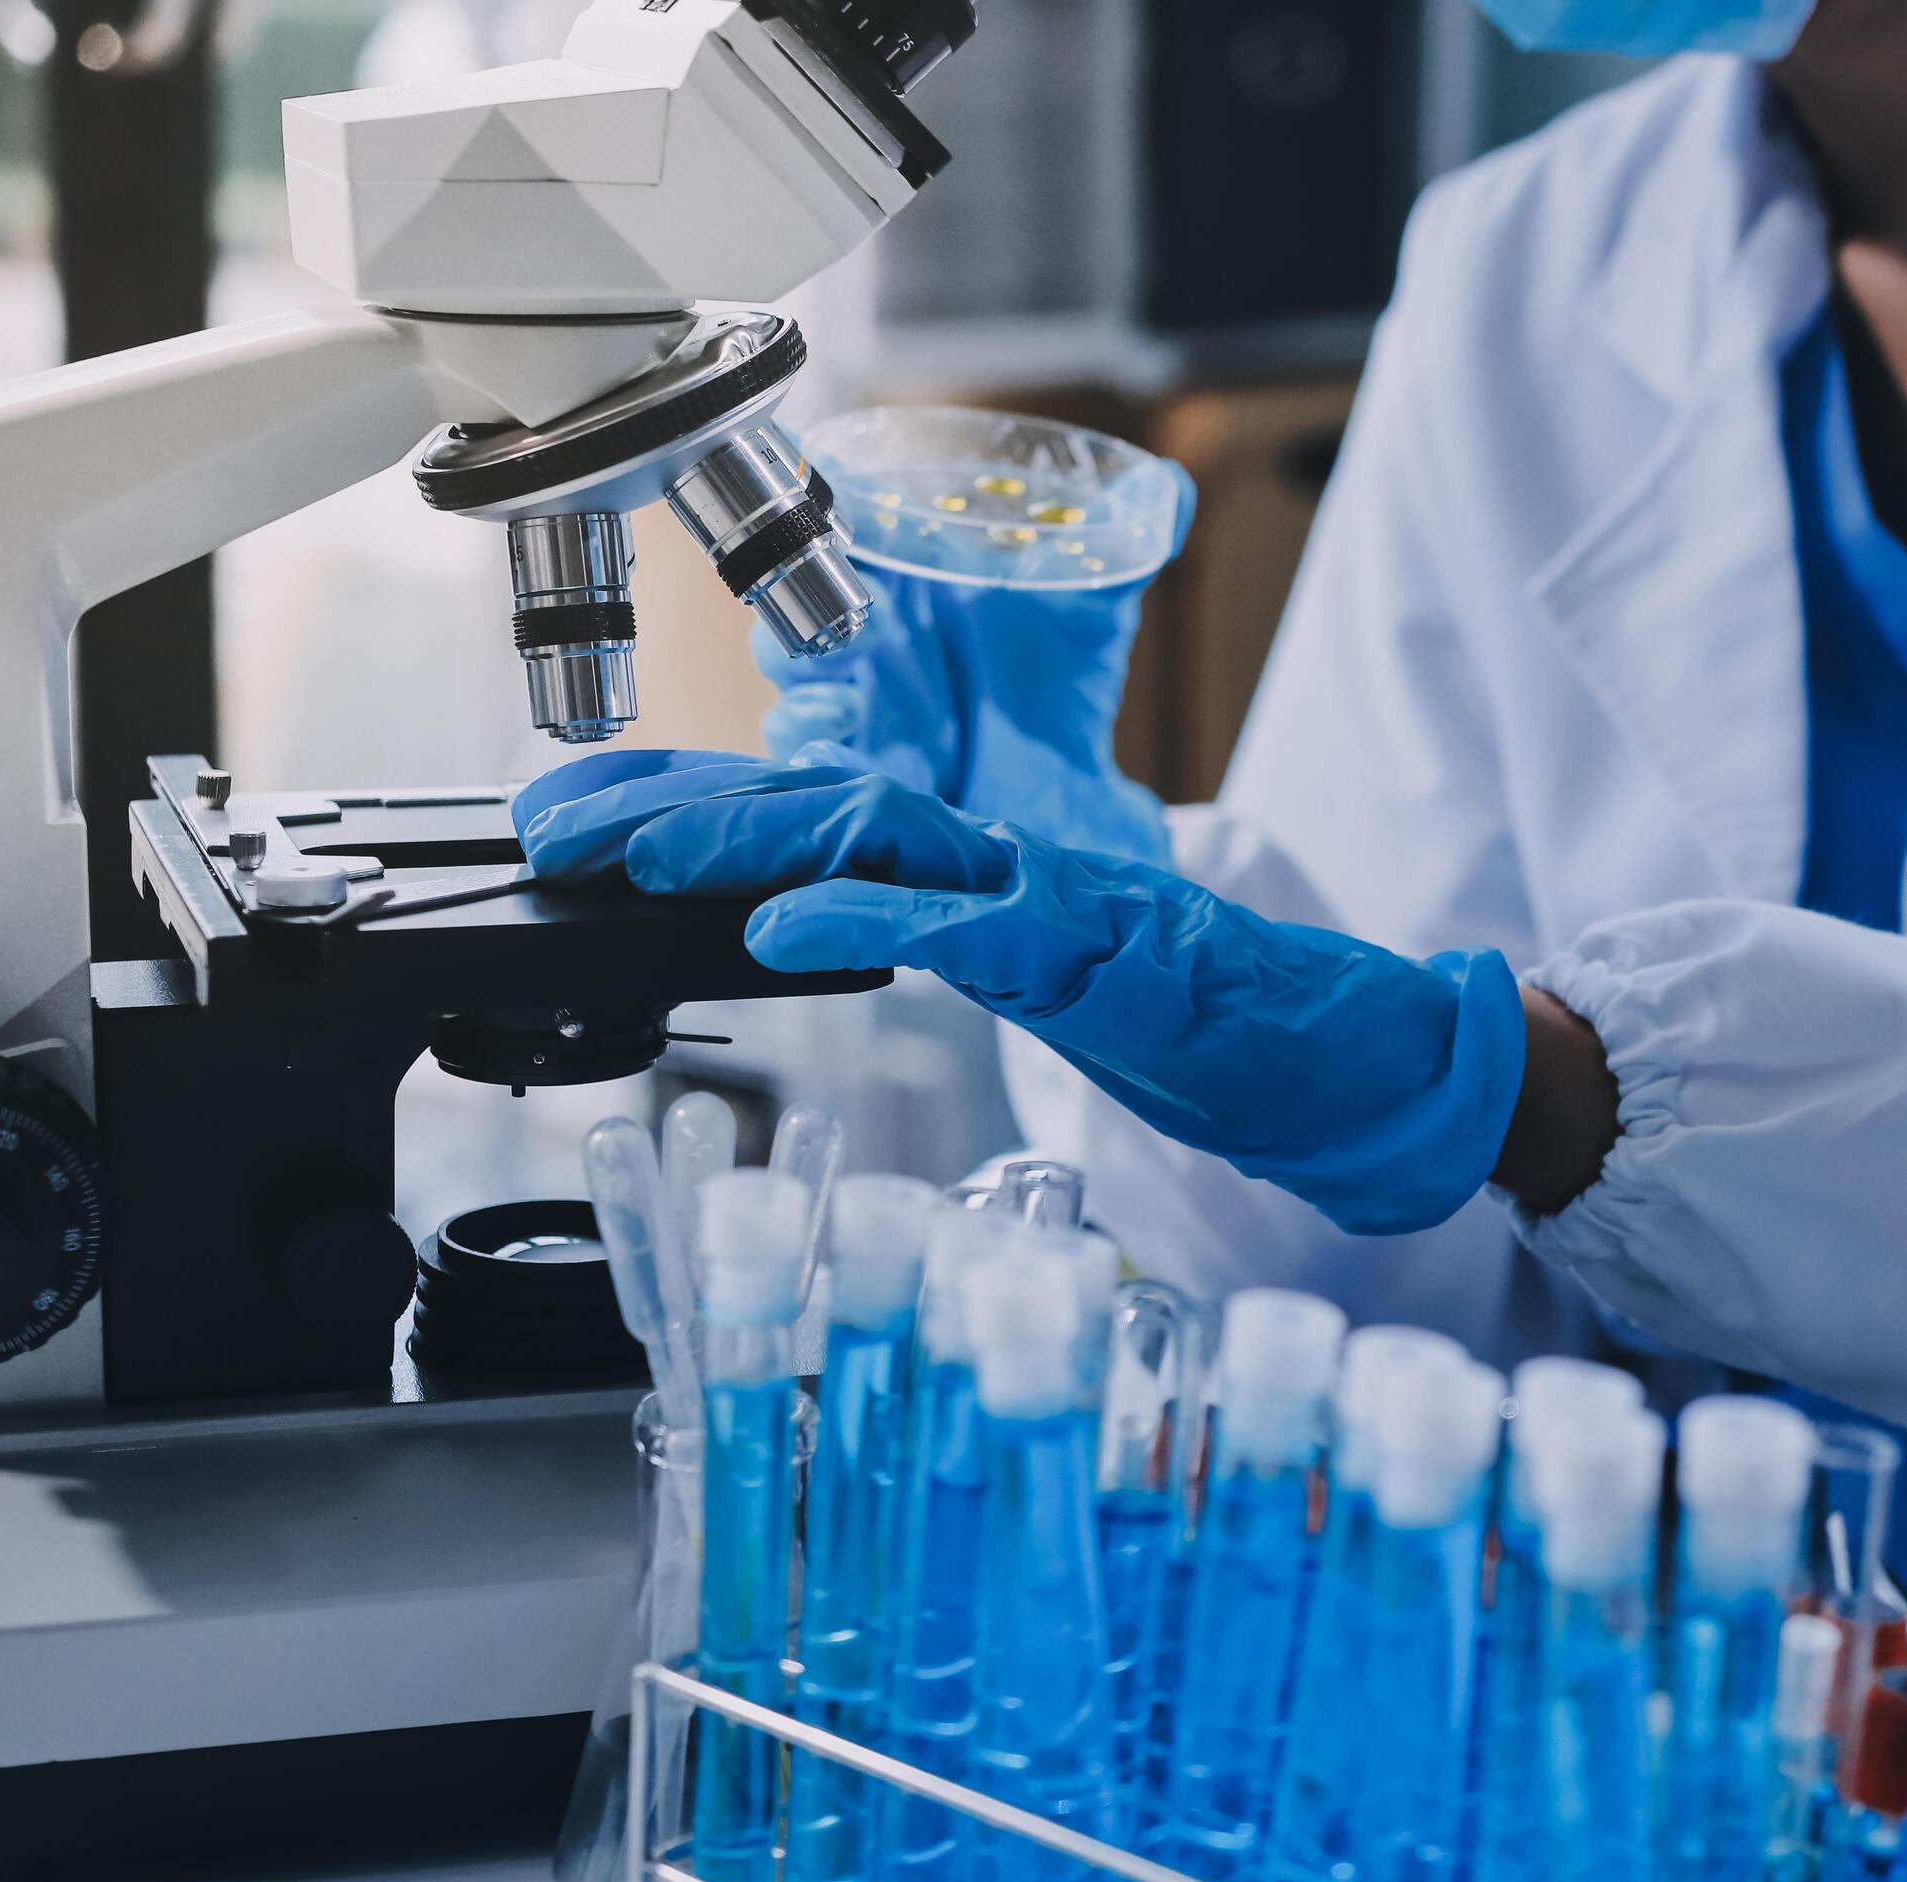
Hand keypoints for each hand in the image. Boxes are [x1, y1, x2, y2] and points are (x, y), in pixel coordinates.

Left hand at [515, 751, 1525, 1235]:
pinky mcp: (1106, 948)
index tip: (576, 817)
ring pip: (882, 830)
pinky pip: (975, 926)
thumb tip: (841, 938)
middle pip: (817, 798)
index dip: (689, 802)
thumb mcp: (1050, 989)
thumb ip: (957, 947)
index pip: (815, 814)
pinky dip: (874, 917)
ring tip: (640, 861)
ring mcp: (1056, 894)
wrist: (1357, 1058)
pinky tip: (787, 928)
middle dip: (673, 804)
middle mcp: (1007, 863)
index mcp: (984, 877)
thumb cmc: (1215, 1033)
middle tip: (550, 825)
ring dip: (746, 839)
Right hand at [751, 469, 1194, 867]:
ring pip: (787, 672)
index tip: (830, 483)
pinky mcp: (853, 766)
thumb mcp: (1096, 598)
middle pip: (791, 592)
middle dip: (796, 587)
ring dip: (797, 668)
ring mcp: (849, 698)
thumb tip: (1169, 490)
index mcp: (904, 573)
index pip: (835, 518)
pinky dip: (809, 745)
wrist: (1065, 783)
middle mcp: (864, 630)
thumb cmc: (1058, 681)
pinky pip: (802, 755)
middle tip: (846, 596)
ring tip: (839, 675)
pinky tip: (839, 737)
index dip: (819, 495)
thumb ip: (1135, 537)